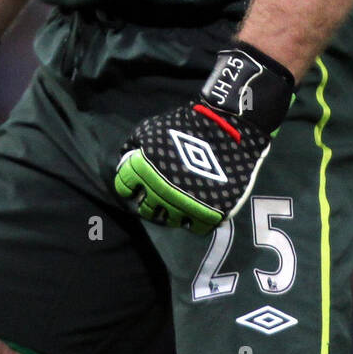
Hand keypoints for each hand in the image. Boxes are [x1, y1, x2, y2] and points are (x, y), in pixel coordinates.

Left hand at [113, 43, 294, 234]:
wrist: (228, 128)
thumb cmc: (185, 126)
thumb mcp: (150, 128)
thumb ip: (133, 148)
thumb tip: (125, 166)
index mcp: (143, 170)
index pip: (124, 189)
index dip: (130, 185)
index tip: (138, 184)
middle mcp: (161, 192)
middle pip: (145, 209)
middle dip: (149, 201)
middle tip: (159, 193)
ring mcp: (185, 205)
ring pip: (169, 221)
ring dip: (170, 211)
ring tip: (177, 200)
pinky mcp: (209, 214)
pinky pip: (195, 228)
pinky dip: (193, 219)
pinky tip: (194, 206)